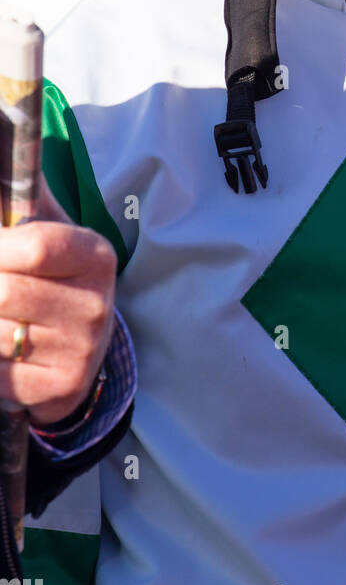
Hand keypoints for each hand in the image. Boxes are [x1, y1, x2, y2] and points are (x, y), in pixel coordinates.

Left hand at [0, 177, 115, 425]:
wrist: (76, 349)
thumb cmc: (49, 277)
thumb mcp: (43, 230)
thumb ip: (20, 195)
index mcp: (95, 255)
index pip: (37, 246)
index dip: (1, 247)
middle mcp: (97, 304)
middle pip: (5, 292)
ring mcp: (81, 351)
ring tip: (0, 311)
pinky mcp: (60, 389)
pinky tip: (2, 346)